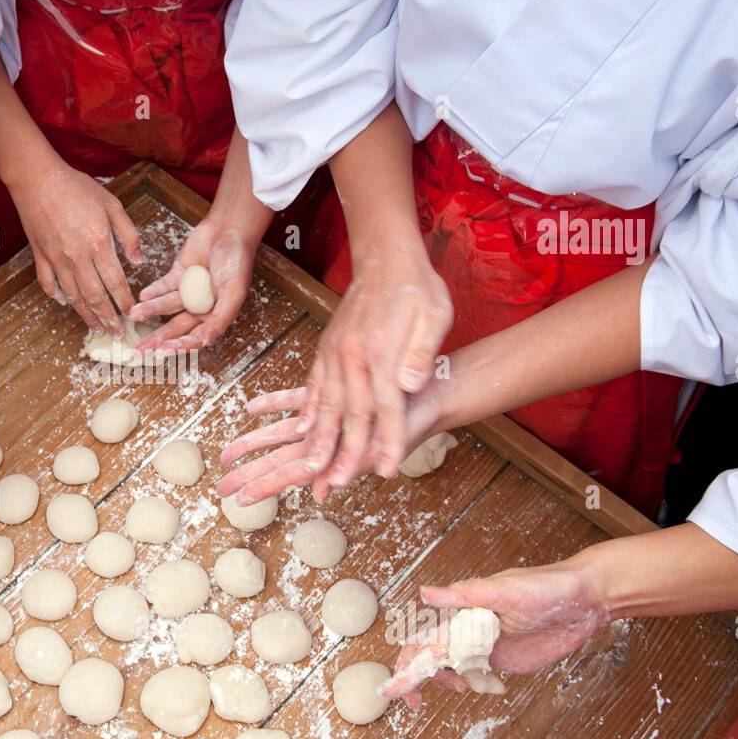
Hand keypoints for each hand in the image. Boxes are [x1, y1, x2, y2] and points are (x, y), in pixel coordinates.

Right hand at [9, 160, 141, 334]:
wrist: (37, 178)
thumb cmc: (76, 187)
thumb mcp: (111, 204)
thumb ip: (128, 234)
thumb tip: (138, 260)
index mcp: (98, 243)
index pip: (116, 282)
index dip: (125, 301)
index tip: (132, 313)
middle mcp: (77, 257)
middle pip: (95, 296)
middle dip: (108, 318)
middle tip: (117, 332)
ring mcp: (56, 259)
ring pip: (73, 296)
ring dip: (87, 315)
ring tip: (97, 328)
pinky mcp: (40, 256)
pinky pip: (48, 284)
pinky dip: (57, 297)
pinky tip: (66, 303)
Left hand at [129, 219, 255, 352]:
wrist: (229, 230)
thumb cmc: (238, 262)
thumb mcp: (233, 294)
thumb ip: (219, 319)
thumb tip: (204, 342)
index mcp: (215, 316)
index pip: (194, 338)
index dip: (178, 347)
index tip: (162, 352)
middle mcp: (200, 307)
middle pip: (175, 328)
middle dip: (157, 339)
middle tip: (138, 349)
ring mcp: (188, 291)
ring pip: (166, 307)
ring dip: (150, 311)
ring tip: (135, 314)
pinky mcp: (178, 275)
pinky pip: (163, 287)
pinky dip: (153, 292)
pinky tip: (142, 297)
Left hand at [216, 376, 442, 504]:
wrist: (437, 392)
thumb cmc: (416, 420)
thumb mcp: (385, 448)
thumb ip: (351, 467)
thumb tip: (318, 494)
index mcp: (338, 454)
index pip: (292, 474)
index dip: (264, 485)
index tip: (239, 499)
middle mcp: (330, 440)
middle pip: (281, 459)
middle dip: (250, 473)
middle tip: (220, 487)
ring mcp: (331, 419)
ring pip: (283, 433)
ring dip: (255, 442)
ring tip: (228, 454)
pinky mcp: (336, 396)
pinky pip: (300, 401)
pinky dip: (277, 403)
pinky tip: (253, 407)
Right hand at [298, 251, 451, 490]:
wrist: (386, 256)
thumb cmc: (417, 287)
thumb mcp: (434, 316)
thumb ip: (421, 352)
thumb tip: (411, 386)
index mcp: (381, 352)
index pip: (387, 407)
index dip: (389, 440)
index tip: (389, 469)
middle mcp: (353, 356)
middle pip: (349, 413)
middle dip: (345, 451)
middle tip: (340, 482)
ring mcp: (335, 353)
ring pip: (325, 403)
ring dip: (319, 438)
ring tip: (312, 467)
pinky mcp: (327, 348)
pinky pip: (312, 385)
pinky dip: (307, 411)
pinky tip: (302, 430)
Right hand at [385, 551, 609, 704]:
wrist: (586, 600)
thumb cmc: (546, 587)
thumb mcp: (503, 590)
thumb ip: (462, 595)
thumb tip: (424, 593)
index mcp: (464, 615)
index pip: (425, 642)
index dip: (407, 665)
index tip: (394, 688)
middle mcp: (471, 631)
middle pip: (433, 658)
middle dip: (419, 680)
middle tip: (414, 704)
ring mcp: (488, 647)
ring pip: (455, 669)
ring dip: (451, 683)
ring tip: (465, 688)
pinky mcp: (507, 660)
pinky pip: (483, 677)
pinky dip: (481, 686)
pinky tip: (495, 687)